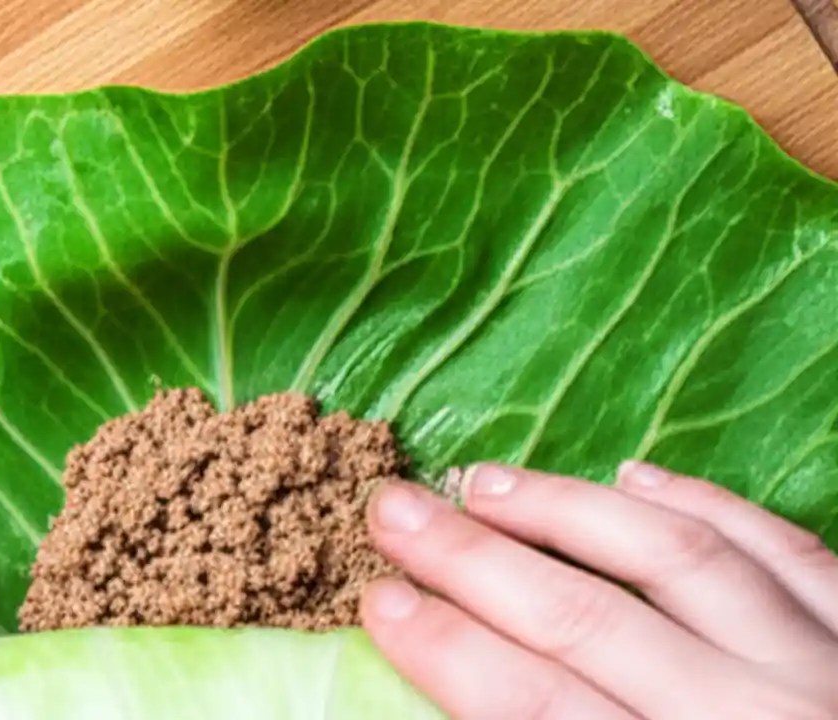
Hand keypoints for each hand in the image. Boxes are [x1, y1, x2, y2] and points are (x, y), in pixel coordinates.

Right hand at [361, 462, 837, 718]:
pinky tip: (640, 473)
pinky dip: (707, 504)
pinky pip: (788, 551)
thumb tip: (474, 705)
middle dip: (475, 561)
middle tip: (394, 507)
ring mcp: (826, 674)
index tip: (380, 600)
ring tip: (489, 480)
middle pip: (587, 621)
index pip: (539, 712)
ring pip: (682, 560)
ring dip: (573, 512)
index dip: (449, 652)